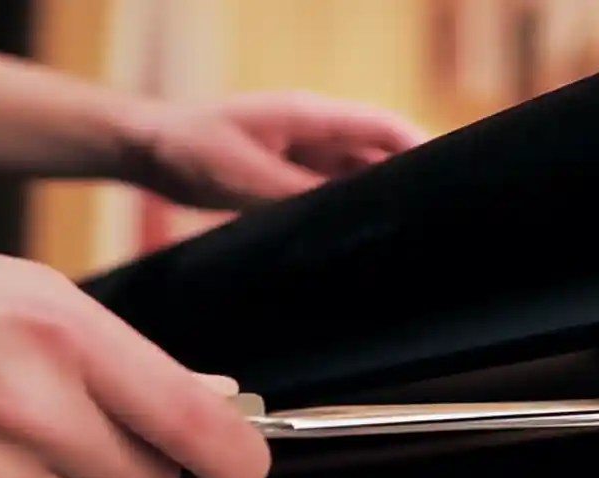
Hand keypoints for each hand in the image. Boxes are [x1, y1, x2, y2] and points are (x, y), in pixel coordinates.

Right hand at [0, 248, 270, 477]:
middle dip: (134, 458)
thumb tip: (214, 398)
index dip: (237, 455)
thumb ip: (129, 356)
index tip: (246, 466)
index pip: (191, 423)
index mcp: (64, 339)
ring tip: (1, 429)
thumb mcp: (34, 296)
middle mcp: (31, 413)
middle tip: (81, 420)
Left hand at [123, 91, 428, 209]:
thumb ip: (298, 196)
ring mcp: (303, 154)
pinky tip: (357, 240)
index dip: (421, 148)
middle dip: (407, 182)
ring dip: (376, 203)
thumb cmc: (190, 150)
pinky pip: (330, 196)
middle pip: (378, 155)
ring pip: (357, 180)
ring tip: (402, 235)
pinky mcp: (289, 176)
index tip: (450, 173)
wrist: (147, 149)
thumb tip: (346, 218)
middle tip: (433, 216)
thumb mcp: (245, 178)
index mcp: (309, 116)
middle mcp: (314, 132)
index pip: (382, 127)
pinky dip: (346, 215)